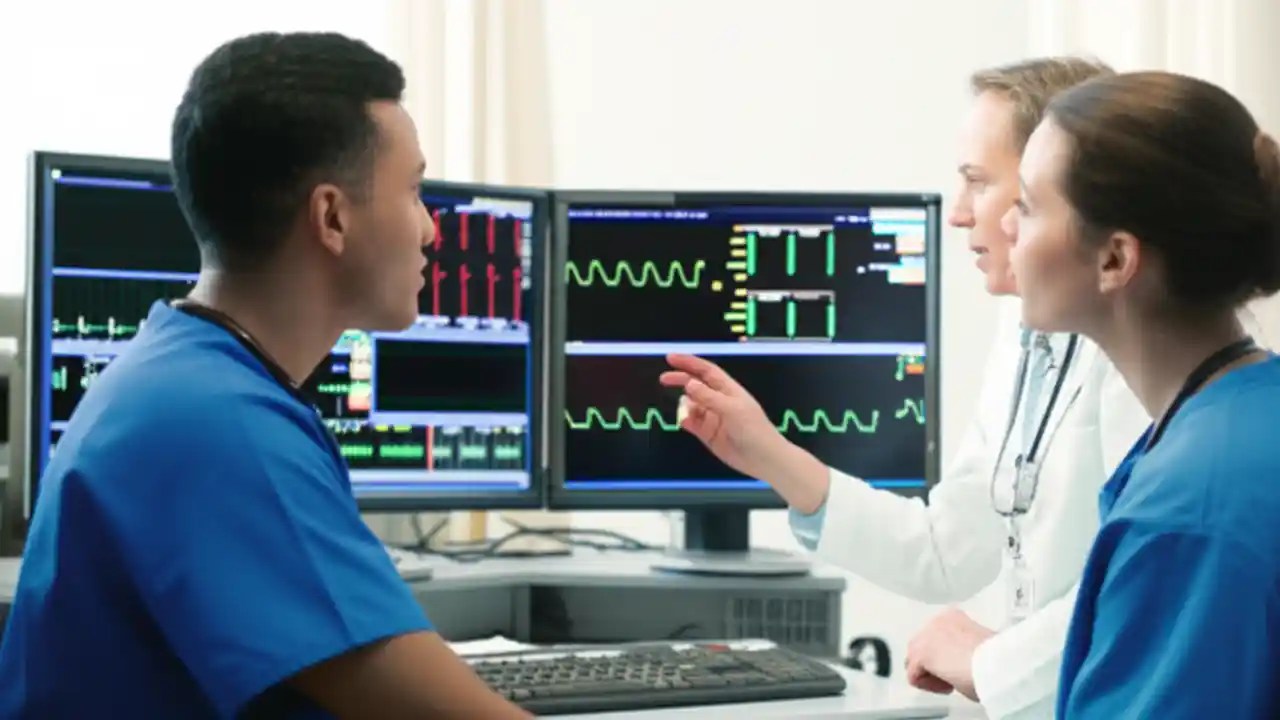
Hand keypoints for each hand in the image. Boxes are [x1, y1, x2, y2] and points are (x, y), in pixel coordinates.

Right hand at [658, 353, 826, 509]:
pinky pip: (692, 423)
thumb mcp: (731, 409)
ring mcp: (713, 417)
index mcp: (728, 390)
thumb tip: (688, 384)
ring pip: (692, 405)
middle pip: (696, 385)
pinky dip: (685, 420)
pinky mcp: (708, 434)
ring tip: (684, 410)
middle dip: (680, 380)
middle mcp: (719, 401)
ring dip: (685, 405)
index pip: (706, 371)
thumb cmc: (753, 429)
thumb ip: (708, 397)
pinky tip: (684, 421)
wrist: (763, 459)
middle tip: (664, 378)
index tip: (671, 358)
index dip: (689, 363)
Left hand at [904, 608, 994, 701]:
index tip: (960, 666)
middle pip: (922, 647)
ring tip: (953, 680)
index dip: (947, 656)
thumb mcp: (981, 646)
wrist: (997, 662)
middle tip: (954, 676)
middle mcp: (936, 621)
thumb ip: (964, 647)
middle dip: (934, 664)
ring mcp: (925, 636)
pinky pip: (914, 677)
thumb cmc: (997, 657)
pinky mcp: (919, 655)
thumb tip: (961, 660)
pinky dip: (930, 686)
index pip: (937, 637)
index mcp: (953, 616)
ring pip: (914, 661)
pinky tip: (949, 685)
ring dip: (931, 674)